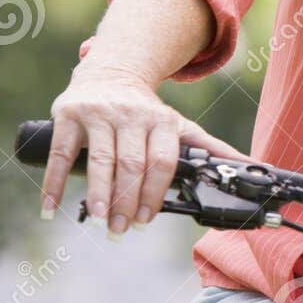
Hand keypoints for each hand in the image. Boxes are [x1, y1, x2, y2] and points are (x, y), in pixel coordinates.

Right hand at [42, 64, 250, 235]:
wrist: (110, 72)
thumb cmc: (147, 111)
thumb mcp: (180, 126)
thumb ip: (210, 147)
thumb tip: (251, 167)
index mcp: (162, 121)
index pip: (161, 163)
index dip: (154, 194)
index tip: (146, 220)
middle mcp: (131, 114)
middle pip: (131, 166)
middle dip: (127, 202)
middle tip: (120, 230)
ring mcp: (99, 112)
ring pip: (100, 161)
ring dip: (98, 196)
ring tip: (99, 221)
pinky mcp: (69, 113)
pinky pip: (61, 154)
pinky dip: (54, 184)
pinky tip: (51, 210)